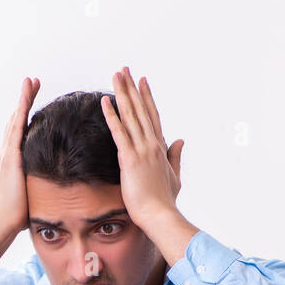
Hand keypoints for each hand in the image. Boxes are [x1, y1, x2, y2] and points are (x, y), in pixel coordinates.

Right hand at [0, 76, 40, 233]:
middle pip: (16, 120)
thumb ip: (38, 188)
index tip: (32, 102)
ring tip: (30, 81)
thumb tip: (52, 194)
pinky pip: (18, 125)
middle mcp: (6, 153)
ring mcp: (7, 152)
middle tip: (32, 82)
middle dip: (24, 100)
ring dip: (24, 98)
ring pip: (16, 118)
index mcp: (12, 162)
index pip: (20, 133)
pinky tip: (27, 95)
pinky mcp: (11, 155)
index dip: (26, 116)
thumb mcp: (30, 196)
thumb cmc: (16, 216)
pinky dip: (22, 108)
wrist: (3, 221)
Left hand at [101, 67, 183, 225]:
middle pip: (141, 109)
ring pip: (131, 115)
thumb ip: (175, 156)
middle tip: (124, 69)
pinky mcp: (130, 159)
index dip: (147, 97)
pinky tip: (105, 101)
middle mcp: (152, 144)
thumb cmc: (165, 201)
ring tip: (116, 75)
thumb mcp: (174, 175)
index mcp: (160, 148)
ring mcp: (142, 150)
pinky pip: (119, 132)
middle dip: (132, 88)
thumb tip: (179, 140)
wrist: (160, 215)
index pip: (152, 116)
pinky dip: (112, 116)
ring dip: (122, 93)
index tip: (142, 81)